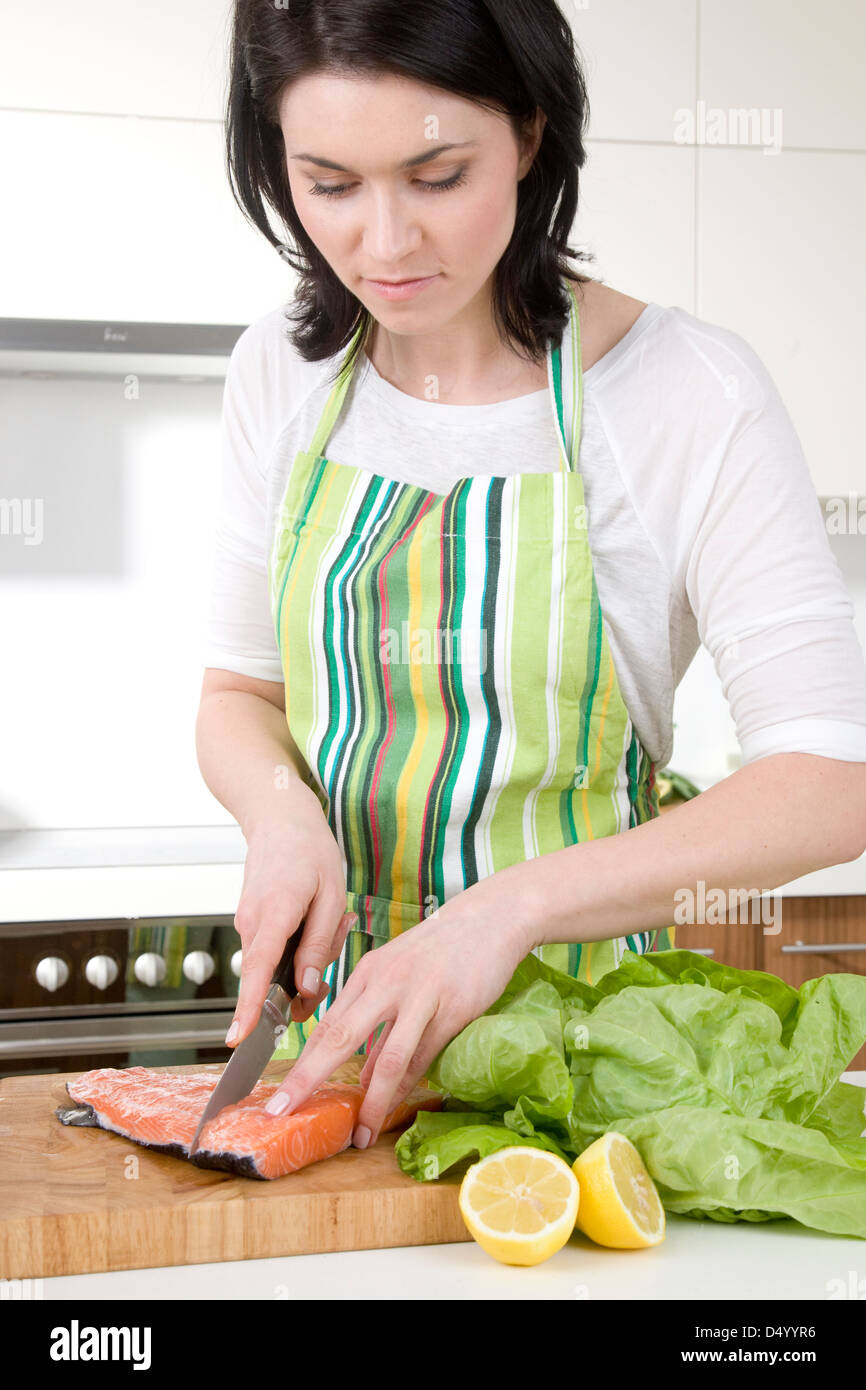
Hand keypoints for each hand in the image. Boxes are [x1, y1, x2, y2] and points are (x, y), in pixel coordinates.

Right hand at [226, 786, 355, 1046]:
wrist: (279, 819)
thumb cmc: (310, 851)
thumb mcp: (331, 897)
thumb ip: (317, 946)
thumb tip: (305, 989)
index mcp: (274, 913)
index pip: (258, 971)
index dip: (249, 1007)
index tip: (239, 1037)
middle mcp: (251, 922)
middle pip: (274, 976)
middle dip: (308, 975)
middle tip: (338, 931)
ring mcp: (246, 922)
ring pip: (277, 963)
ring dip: (307, 953)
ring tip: (330, 916)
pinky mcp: (249, 922)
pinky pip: (274, 949)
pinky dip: (298, 942)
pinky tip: (317, 914)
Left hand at [262, 878, 536, 1146]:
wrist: (490, 919)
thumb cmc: (440, 949)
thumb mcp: (398, 972)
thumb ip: (378, 1017)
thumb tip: (363, 1070)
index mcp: (367, 973)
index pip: (325, 1024)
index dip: (301, 1062)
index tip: (280, 1093)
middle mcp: (385, 983)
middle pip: (339, 1037)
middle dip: (307, 1078)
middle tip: (282, 1110)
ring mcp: (419, 996)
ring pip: (387, 1058)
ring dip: (370, 1102)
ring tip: (359, 1135)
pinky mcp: (451, 1009)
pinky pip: (423, 1056)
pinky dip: (406, 1088)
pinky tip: (393, 1109)